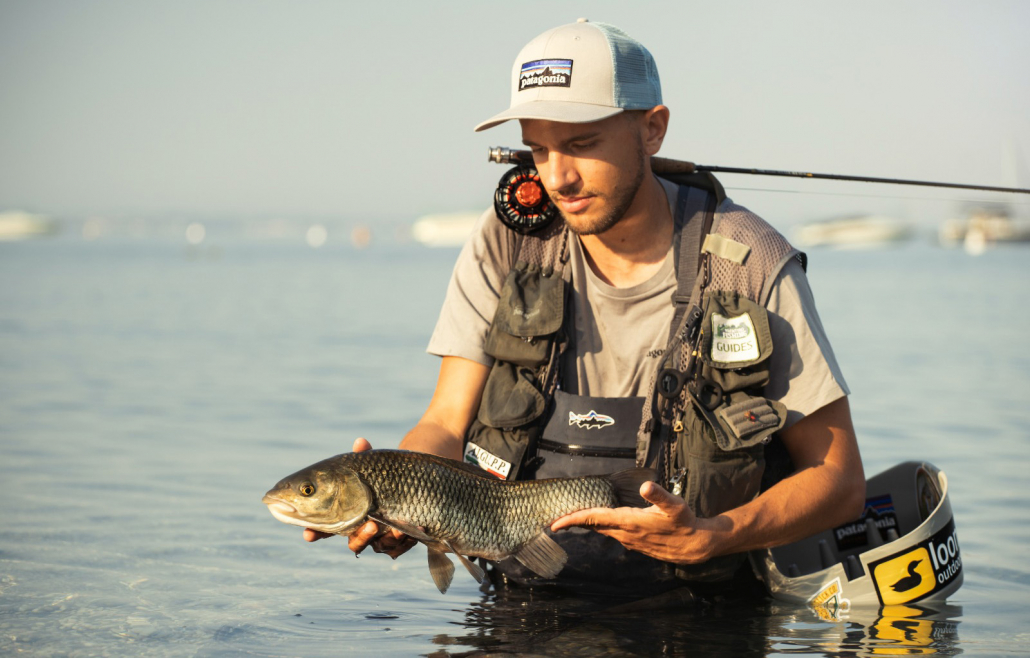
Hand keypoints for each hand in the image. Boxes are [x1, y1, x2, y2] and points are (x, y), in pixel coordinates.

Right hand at [302, 437, 416, 558]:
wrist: (412, 479)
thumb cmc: (382, 473)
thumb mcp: (372, 463)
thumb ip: (364, 455)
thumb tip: (360, 442)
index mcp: (347, 513)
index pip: (325, 527)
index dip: (315, 532)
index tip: (308, 535)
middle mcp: (362, 528)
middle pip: (354, 543)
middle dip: (361, 538)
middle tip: (370, 527)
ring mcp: (381, 536)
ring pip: (378, 546)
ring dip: (386, 539)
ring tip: (395, 528)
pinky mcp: (401, 540)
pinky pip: (401, 546)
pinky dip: (406, 540)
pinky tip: (415, 528)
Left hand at [550, 481, 715, 564]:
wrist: (694, 546)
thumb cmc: (684, 523)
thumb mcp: (675, 506)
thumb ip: (659, 495)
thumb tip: (646, 486)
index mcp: (629, 522)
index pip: (594, 519)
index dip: (573, 520)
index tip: (555, 523)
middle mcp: (625, 533)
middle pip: (593, 525)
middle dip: (573, 522)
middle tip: (554, 518)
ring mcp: (629, 540)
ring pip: (602, 530)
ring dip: (586, 524)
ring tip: (571, 517)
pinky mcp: (635, 543)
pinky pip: (611, 533)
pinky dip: (600, 526)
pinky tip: (598, 521)